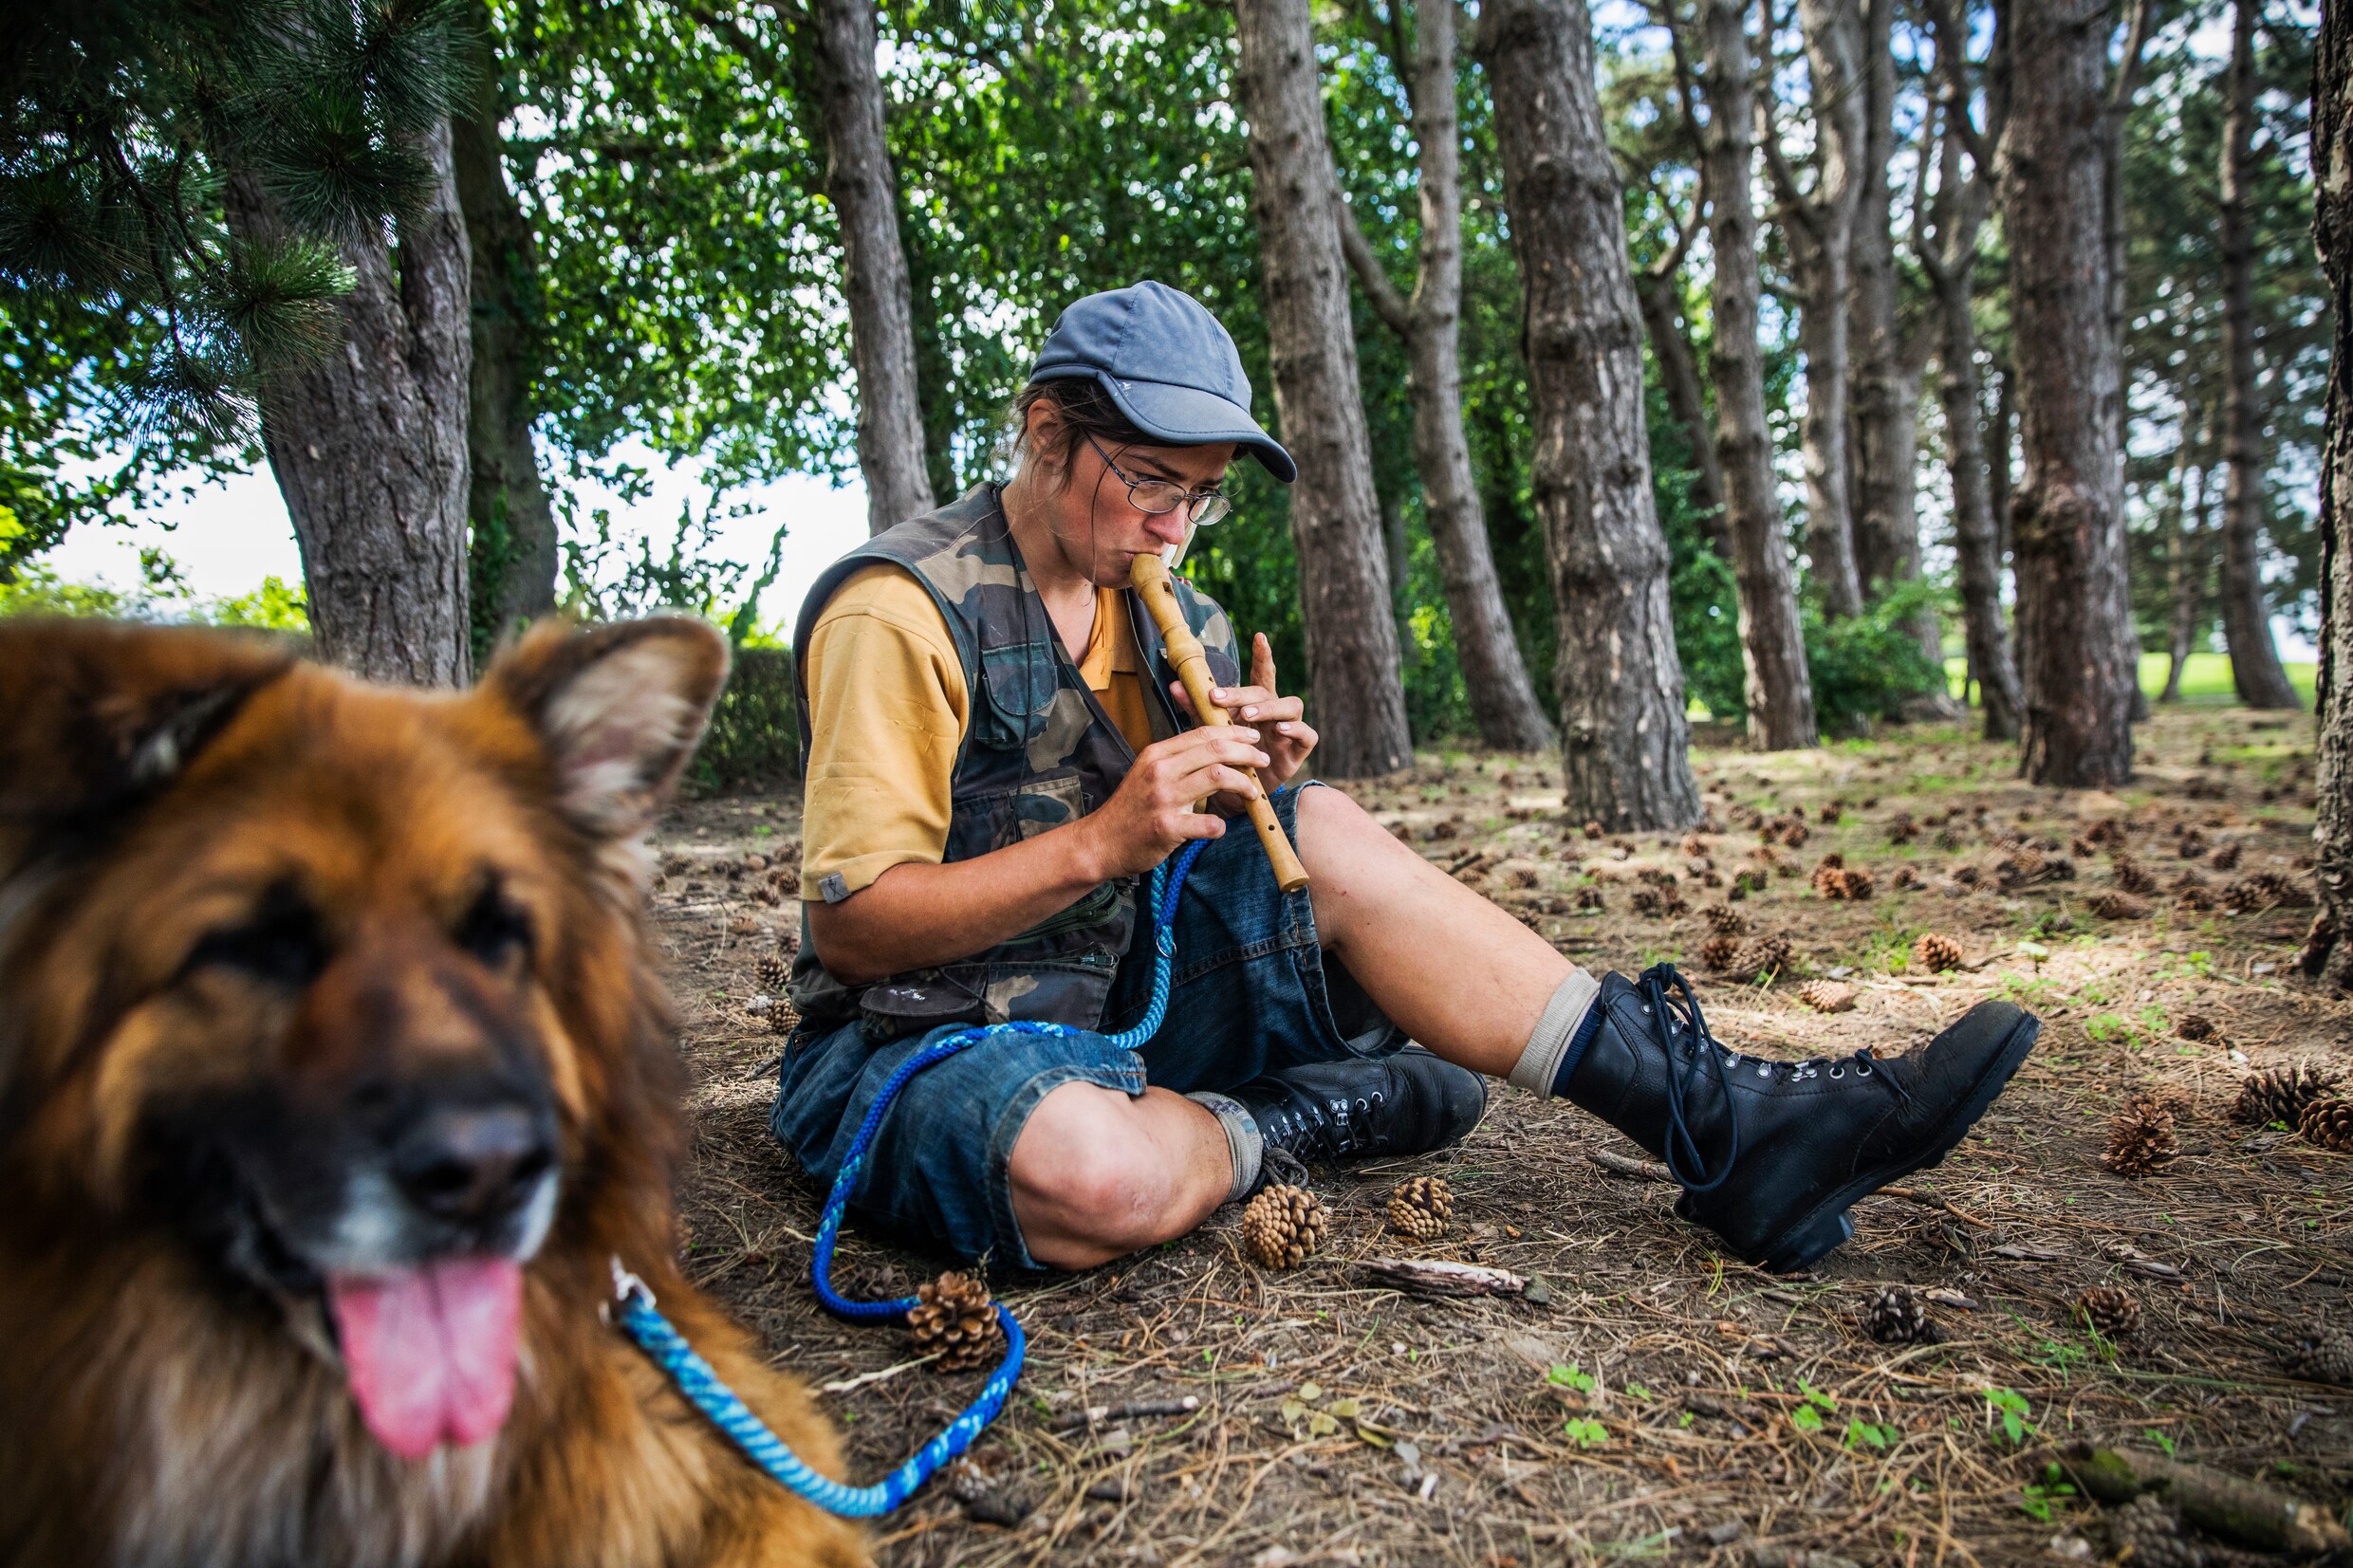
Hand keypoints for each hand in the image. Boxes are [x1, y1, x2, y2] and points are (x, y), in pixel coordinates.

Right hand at [1076, 724, 1271, 880]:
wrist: (1100, 843)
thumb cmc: (1130, 810)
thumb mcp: (1148, 773)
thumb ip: (1177, 761)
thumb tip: (1216, 750)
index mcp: (1157, 754)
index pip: (1203, 733)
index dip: (1235, 733)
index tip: (1253, 737)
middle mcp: (1160, 771)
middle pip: (1216, 750)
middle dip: (1248, 752)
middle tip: (1262, 760)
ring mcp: (1163, 799)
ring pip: (1218, 777)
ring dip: (1243, 784)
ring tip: (1253, 792)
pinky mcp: (1166, 828)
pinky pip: (1208, 824)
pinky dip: (1220, 826)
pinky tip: (1218, 829)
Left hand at [1169, 633, 1315, 811]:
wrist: (1236, 794)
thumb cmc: (1226, 756)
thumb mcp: (1210, 729)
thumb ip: (1197, 707)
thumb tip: (1176, 684)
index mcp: (1257, 702)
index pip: (1262, 674)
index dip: (1263, 656)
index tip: (1259, 636)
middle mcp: (1276, 712)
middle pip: (1268, 690)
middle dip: (1245, 692)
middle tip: (1220, 698)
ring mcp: (1290, 729)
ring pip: (1292, 705)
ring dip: (1270, 708)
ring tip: (1249, 715)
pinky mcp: (1299, 751)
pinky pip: (1307, 734)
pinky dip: (1296, 729)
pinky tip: (1279, 730)